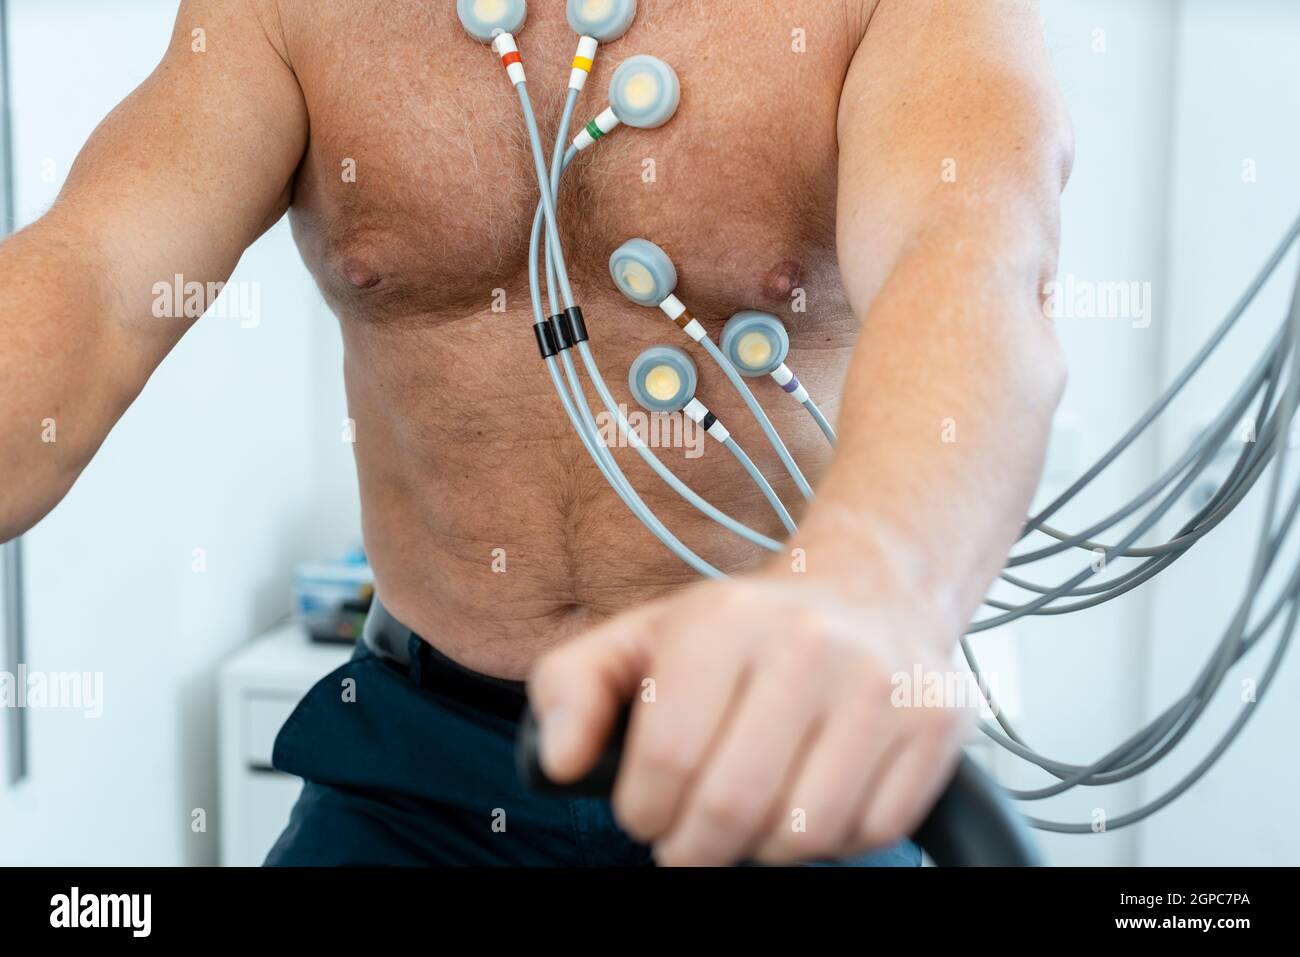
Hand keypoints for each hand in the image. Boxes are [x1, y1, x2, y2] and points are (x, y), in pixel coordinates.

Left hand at [527, 566, 974, 865]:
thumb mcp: (641, 637)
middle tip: (690, 839)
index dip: (644, 812)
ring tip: (754, 810)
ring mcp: (883, 684)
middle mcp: (811, 644)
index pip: (668, 758)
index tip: (647, 812)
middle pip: (733, 807)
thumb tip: (559, 764)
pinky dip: (833, 839)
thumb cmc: (741, 631)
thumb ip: (572, 690)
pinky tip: (814, 794)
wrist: (871, 588)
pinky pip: (873, 832)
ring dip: (763, 847)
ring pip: (804, 834)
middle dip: (694, 848)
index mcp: (726, 620)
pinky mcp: (937, 723)